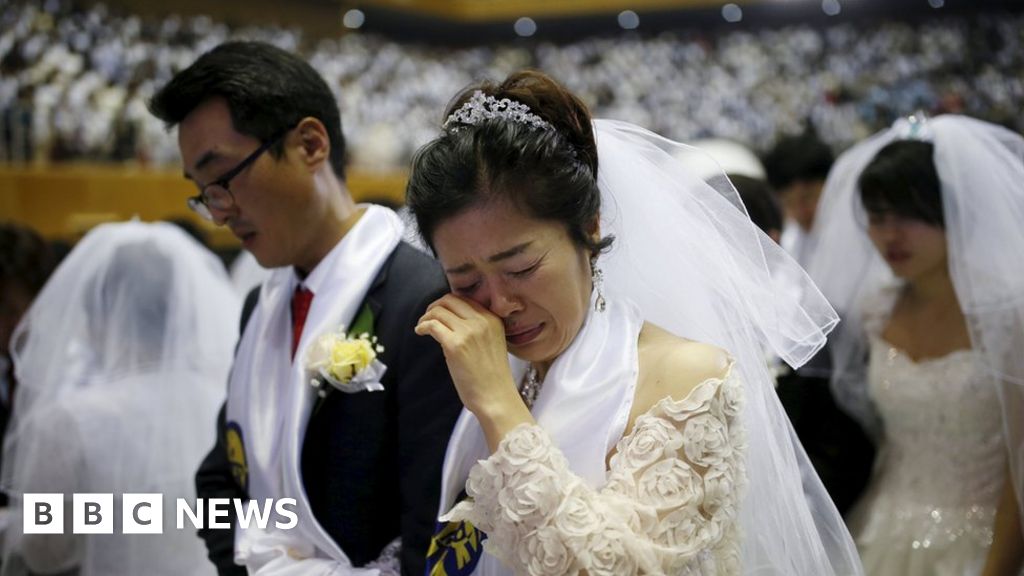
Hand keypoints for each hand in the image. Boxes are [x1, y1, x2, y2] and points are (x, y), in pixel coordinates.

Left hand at [415, 294, 521, 416]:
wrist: (496, 397)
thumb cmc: (492, 376)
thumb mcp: (491, 342)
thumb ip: (476, 328)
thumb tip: (449, 320)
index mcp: (492, 318)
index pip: (464, 299)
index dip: (447, 303)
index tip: (439, 312)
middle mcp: (481, 321)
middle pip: (450, 300)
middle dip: (434, 306)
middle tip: (428, 318)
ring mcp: (468, 332)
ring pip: (439, 311)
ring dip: (426, 317)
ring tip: (422, 327)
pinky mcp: (455, 345)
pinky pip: (432, 325)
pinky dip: (422, 326)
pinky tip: (420, 332)